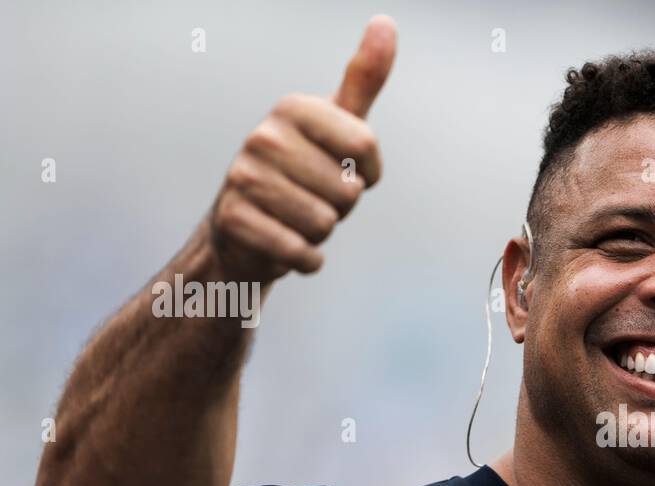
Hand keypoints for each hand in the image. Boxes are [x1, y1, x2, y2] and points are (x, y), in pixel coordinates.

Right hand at [205, 15, 396, 281]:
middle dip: (339, 207)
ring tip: (295, 219)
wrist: (245, 233)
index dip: (365, 171)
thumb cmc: (303, 175)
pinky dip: (306, 260)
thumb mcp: (336, 125)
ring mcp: (244, 179)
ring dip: (321, 234)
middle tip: (310, 198)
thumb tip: (386, 21)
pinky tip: (286, 245)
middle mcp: (263, 137)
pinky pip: (304, 254)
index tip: (341, 168)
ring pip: (327, 225)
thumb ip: (362, 79)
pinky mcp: (236, 222)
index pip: (366, 145)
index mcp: (291, 108)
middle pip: (348, 191)